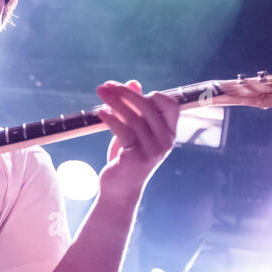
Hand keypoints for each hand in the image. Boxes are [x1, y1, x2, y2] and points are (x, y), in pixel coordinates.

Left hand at [94, 80, 179, 209]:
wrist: (119, 189)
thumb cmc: (127, 156)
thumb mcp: (133, 130)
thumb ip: (134, 108)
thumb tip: (133, 82)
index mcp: (169, 133)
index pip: (171, 105)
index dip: (153, 95)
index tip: (130, 92)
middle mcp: (165, 141)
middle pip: (148, 106)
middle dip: (125, 93)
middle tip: (105, 86)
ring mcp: (153, 150)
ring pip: (133, 117)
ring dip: (114, 102)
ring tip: (100, 94)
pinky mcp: (137, 158)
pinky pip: (123, 130)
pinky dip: (110, 118)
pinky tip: (100, 113)